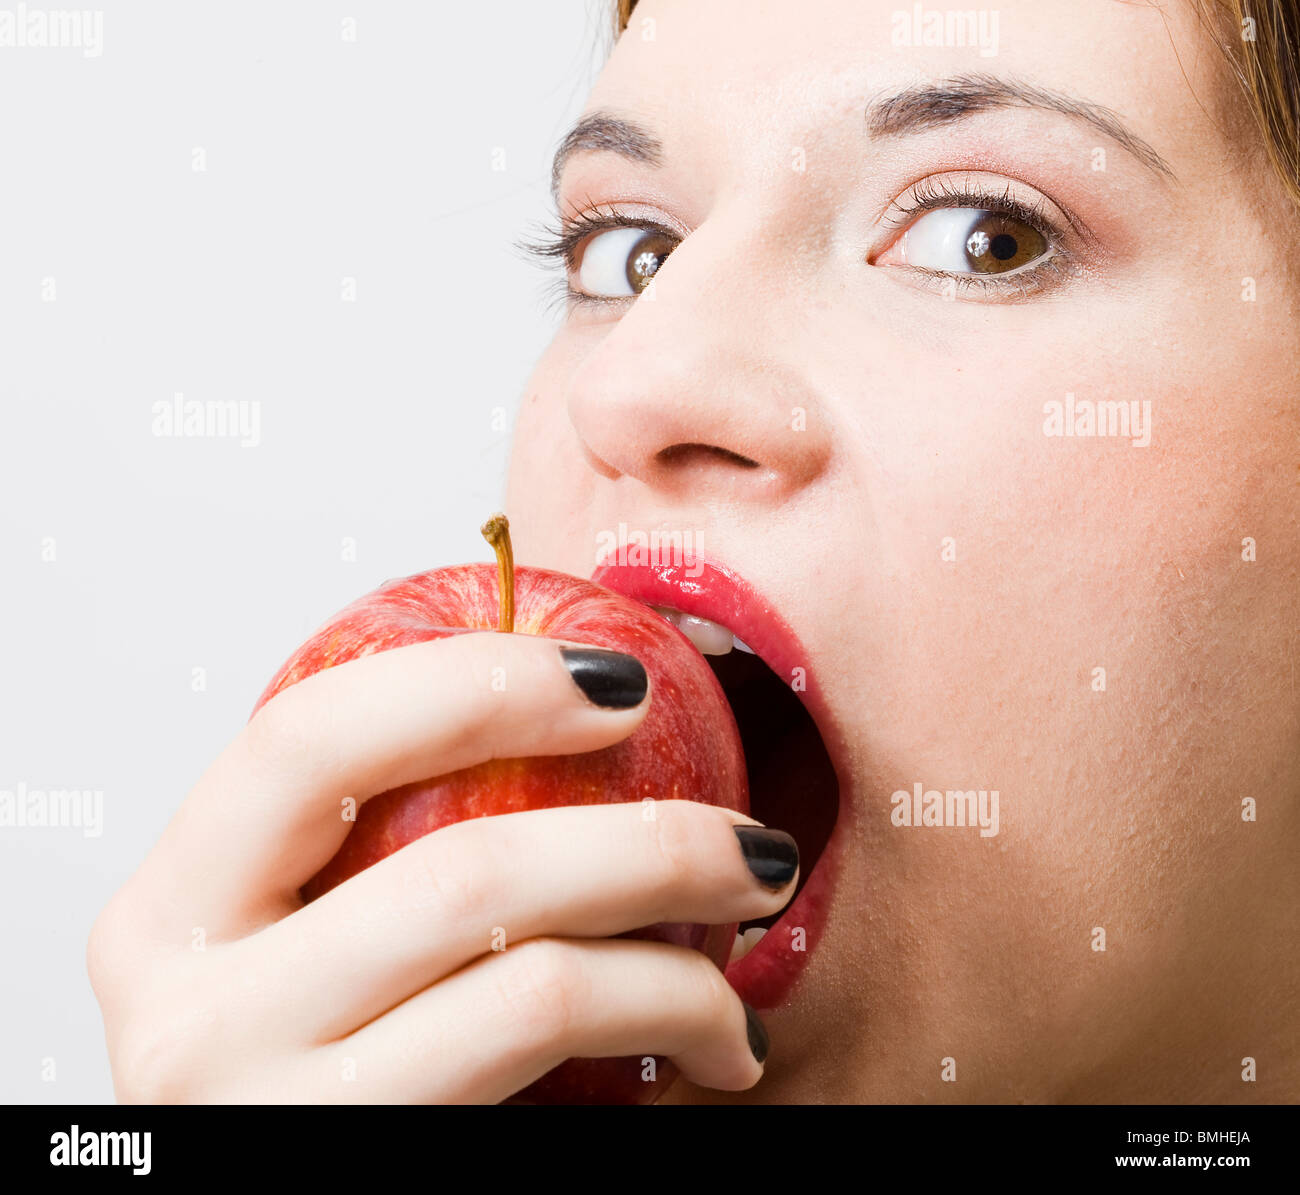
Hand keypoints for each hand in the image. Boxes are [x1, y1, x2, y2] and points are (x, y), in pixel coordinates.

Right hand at [88, 631, 795, 1102]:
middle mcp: (185, 1016)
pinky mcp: (363, 1166)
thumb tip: (563, 699)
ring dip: (681, 953)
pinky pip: (548, 1050)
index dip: (470, 681)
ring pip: (532, 977)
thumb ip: (366, 850)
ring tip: (752, 940)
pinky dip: (667, 1019)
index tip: (618, 678)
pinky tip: (715, 1039)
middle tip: (751, 843)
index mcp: (170, 914)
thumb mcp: (306, 946)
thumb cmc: (326, 1066)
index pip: (305, 741)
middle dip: (645, 840)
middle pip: (456, 873)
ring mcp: (265, 1112)